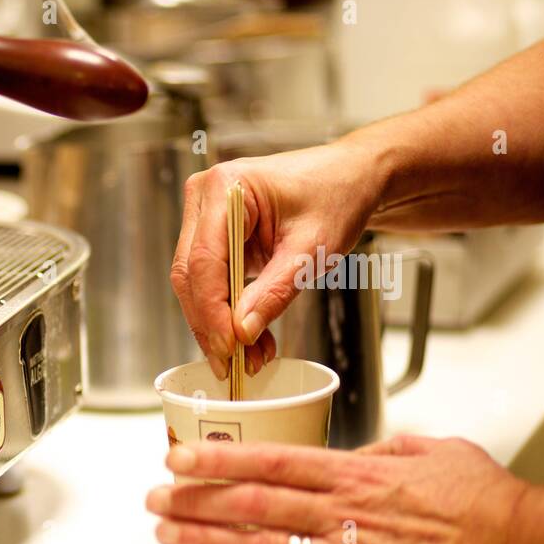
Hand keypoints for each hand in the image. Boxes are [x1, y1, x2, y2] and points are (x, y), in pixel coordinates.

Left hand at [145, 435, 543, 543]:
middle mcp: (344, 514)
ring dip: (207, 543)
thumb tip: (364, 447)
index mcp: (356, 474)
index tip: (179, 457)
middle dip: (195, 499)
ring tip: (167, 537)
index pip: (270, 461)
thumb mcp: (433, 453)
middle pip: (252, 503)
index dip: (217, 459)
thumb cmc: (487, 505)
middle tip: (155, 498)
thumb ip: (386, 448)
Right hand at [169, 141, 382, 379]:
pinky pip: (211, 282)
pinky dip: (228, 314)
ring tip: (247, 357)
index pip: (204, 259)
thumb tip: (242, 331)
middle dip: (209, 324)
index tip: (228, 346)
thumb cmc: (338, 195)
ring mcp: (206, 218)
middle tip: (230, 363)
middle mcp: (205, 198)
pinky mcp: (215, 238)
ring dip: (217, 324)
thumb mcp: (312, 248)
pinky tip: (249, 338)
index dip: (211, 309)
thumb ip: (275, 290)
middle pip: (191, 274)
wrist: (352, 179)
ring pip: (195, 284)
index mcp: (226, 187)